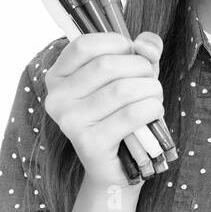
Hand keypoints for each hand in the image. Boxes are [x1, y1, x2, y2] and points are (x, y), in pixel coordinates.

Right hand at [42, 31, 166, 188]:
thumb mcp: (129, 76)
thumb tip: (148, 45)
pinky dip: (152, 109)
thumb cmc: (120, 114)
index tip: (133, 54)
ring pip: (123, 89)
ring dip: (151, 90)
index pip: (84, 45)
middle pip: (107, 65)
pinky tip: (153, 113)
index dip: (117, 44)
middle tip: (151, 82)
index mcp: (57, 77)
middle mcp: (56, 99)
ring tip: (154, 98)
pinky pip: (132, 114)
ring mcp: (70, 122)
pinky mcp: (90, 144)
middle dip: (141, 69)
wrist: (116, 167)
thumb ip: (141, 53)